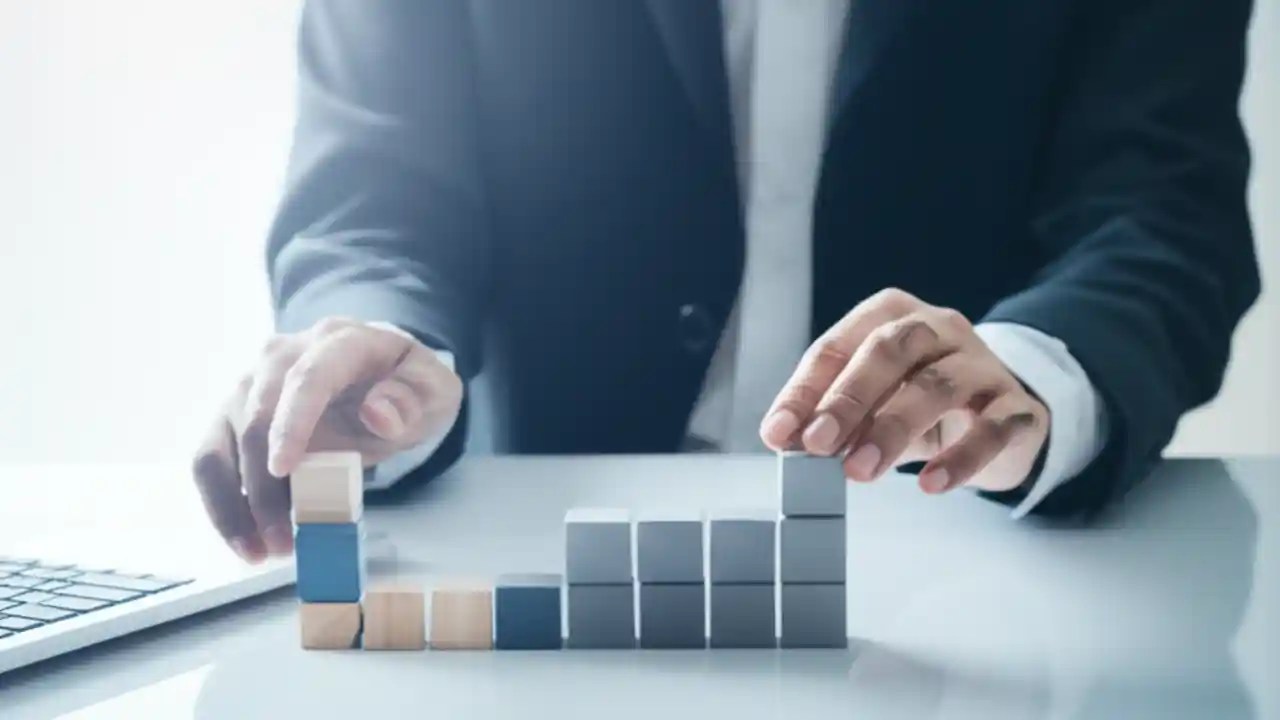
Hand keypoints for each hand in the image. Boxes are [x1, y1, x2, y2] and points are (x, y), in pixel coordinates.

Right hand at [192, 317, 462, 561]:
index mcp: (338, 341)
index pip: (308, 377)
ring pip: (221, 443)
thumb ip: (411, 400)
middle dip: (262, 486)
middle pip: (256, 417)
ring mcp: (251, 384)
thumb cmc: (407, 384)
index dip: (292, 422)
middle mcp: (283, 356)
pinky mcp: (233, 415)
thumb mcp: (431, 390)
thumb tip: (378, 414)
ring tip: (258, 552)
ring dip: (232, 503)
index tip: (282, 469)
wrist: (384, 376)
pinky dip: (221, 503)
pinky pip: (212, 460)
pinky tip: (245, 539)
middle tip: (283, 542)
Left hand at [759, 289, 1047, 494]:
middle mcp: (939, 327)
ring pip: (937, 385)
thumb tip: (786, 438)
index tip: (779, 432)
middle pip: (890, 349)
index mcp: (892, 315)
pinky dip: (960, 457)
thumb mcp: (872, 403)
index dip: (806, 389)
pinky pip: (992, 428)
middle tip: (817, 444)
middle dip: (847, 398)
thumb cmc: (919, 400)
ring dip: (892, 428)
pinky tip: (932, 484)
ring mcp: (982, 363)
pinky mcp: (1016, 406)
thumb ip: (833, 416)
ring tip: (860, 470)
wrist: (1003, 416)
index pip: (839, 345)